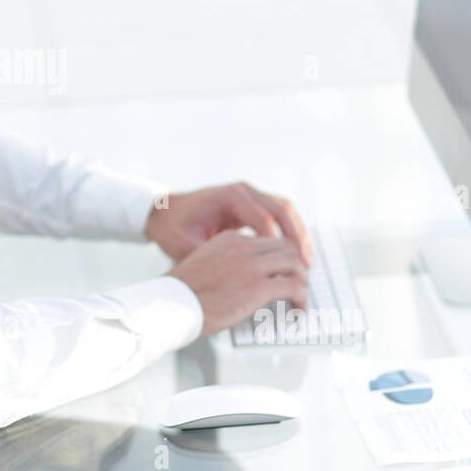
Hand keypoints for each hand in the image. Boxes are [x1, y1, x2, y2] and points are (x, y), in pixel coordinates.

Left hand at [145, 182, 311, 265]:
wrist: (164, 212)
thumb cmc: (173, 228)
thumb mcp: (186, 245)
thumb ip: (210, 257)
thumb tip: (231, 279)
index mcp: (229, 196)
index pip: (262, 218)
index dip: (277, 244)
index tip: (286, 266)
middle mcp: (243, 191)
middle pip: (282, 209)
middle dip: (297, 237)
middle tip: (305, 264)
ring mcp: (250, 195)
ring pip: (285, 210)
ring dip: (298, 234)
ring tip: (306, 262)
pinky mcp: (252, 205)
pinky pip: (279, 216)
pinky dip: (289, 233)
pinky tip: (294, 255)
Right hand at [168, 230, 308, 337]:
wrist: (171, 304)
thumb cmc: (182, 294)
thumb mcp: (204, 266)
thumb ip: (226, 264)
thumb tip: (242, 282)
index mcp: (229, 240)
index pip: (267, 241)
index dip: (280, 258)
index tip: (284, 273)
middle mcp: (242, 247)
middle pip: (286, 247)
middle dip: (297, 266)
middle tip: (299, 284)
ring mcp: (251, 265)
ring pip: (295, 263)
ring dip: (302, 282)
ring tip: (300, 299)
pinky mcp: (257, 287)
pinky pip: (294, 287)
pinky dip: (301, 299)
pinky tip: (297, 311)